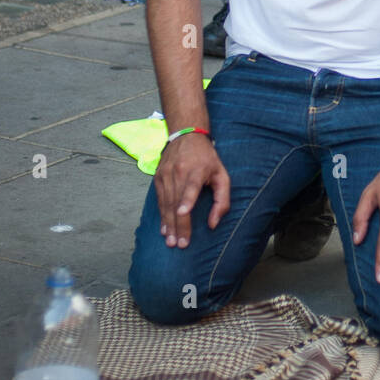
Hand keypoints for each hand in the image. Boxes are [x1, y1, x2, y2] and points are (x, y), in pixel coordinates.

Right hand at [156, 133, 230, 248]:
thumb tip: (213, 224)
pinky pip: (159, 201)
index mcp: (196, 170)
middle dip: (178, 225)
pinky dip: (162, 216)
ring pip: (166, 204)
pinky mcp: (158, 178)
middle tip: (180, 244)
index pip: (190, 187)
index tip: (182, 214)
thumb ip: (222, 199)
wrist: (186, 134)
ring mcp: (166, 175)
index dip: (186, 200)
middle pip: (177, 202)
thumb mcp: (222, 174)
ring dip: (168, 224)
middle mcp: (179, 172)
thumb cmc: (207, 158)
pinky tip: (164, 229)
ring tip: (171, 242)